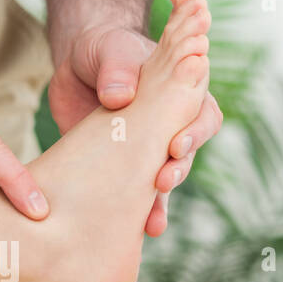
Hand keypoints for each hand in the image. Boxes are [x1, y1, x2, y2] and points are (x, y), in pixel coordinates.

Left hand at [47, 9, 221, 235]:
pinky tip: (132, 232)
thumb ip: (117, 69)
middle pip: (186, 153)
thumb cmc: (105, 49)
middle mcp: (172, 125)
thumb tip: (120, 97)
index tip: (176, 145)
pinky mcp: (122, 165)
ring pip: (163, 179)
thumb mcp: (110, 49)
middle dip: (176, 170)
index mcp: (182, 93)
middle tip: (161, 182)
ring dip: (158, 201)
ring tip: (151, 223)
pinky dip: (133, 211)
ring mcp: (148, 148)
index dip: (194, 132)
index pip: (202, 115)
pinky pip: (134, 193)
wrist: (79, 64)